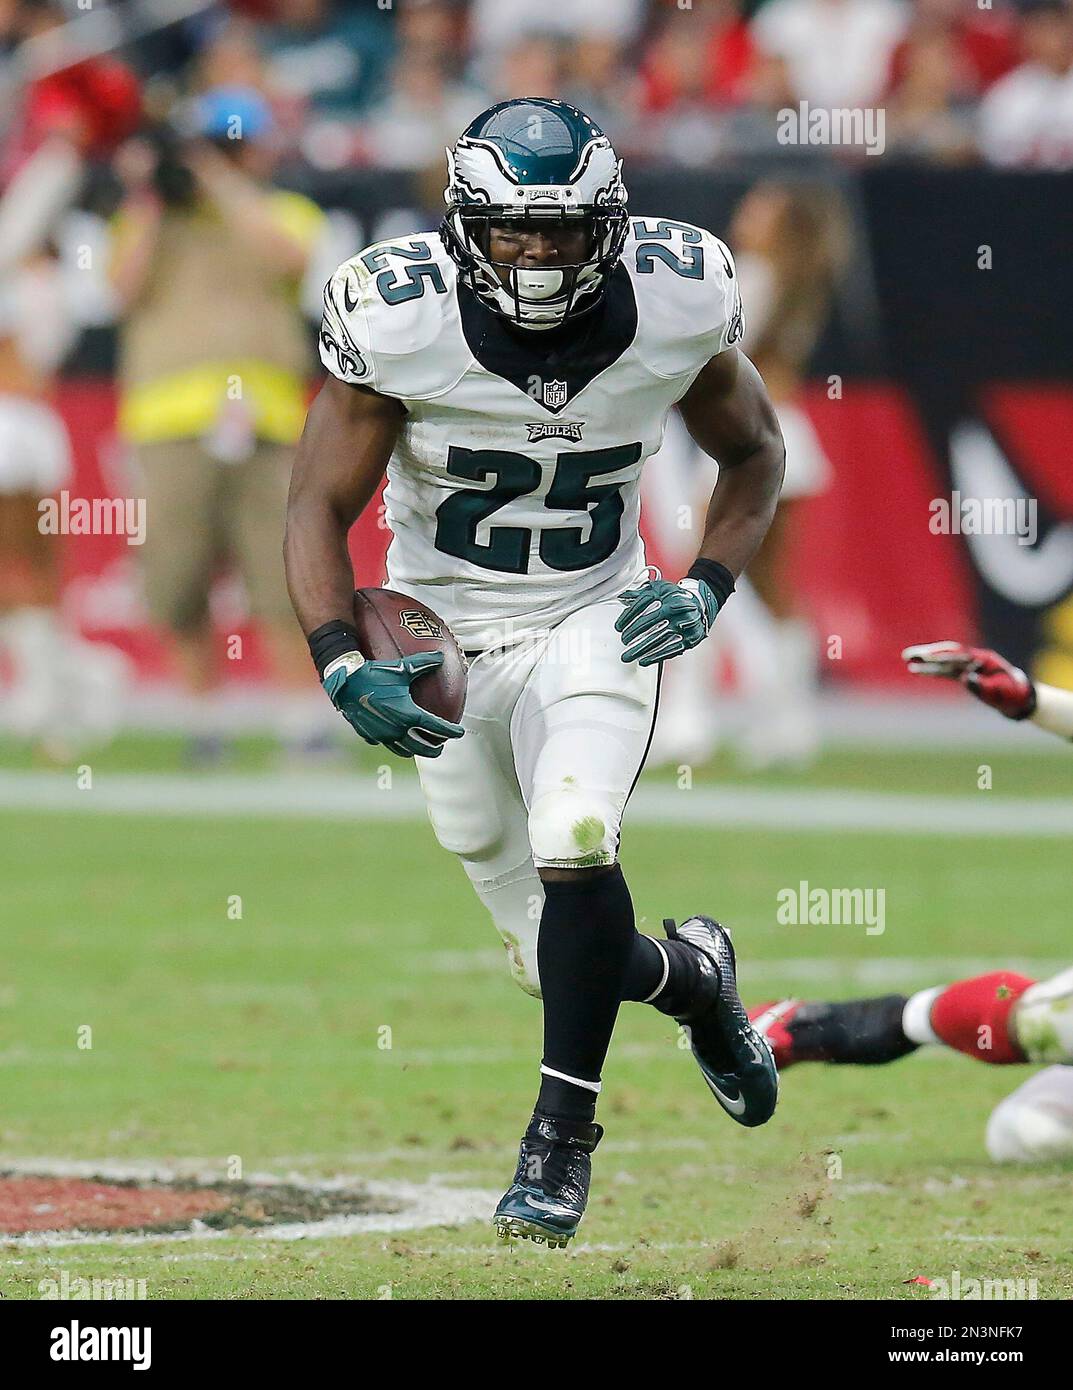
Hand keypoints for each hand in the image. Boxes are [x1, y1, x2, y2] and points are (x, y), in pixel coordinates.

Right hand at [322, 650, 464, 756]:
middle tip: (441, 745)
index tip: (459, 732)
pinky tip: (396, 739)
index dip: (451, 731)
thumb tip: (440, 656)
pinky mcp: (369, 735)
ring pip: (404, 750)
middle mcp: (397, 729)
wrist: (346, 682)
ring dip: (415, 750)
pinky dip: (394, 744)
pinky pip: (385, 744)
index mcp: (409, 715)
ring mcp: (382, 735)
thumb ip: (423, 663)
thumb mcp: (402, 668)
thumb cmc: (375, 673)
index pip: (436, 728)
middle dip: (434, 748)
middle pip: (422, 747)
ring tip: (420, 747)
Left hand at [615, 577, 719, 666]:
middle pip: (652, 622)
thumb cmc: (676, 598)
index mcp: (669, 596)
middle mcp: (679, 610)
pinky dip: (656, 656)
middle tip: (623, 641)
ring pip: (661, 638)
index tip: (618, 627)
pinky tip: (644, 660)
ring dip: (642, 649)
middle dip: (634, 633)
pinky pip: (671, 650)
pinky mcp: (690, 639)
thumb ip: (640, 592)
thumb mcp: (660, 589)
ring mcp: (686, 625)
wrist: (702, 605)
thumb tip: (623, 596)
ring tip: (629, 655)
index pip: (645, 606)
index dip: (629, 617)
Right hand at [901, 641, 1035, 719]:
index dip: (940, 656)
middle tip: (907, 655)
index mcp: (983, 660)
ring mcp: (969, 666)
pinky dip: (932, 669)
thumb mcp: (1000, 693)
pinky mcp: (966, 674)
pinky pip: (946, 670)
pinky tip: (919, 669)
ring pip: (944, 661)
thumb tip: (965, 678)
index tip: (925, 657)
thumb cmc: (1012, 694)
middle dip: (927, 653)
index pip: (957, 655)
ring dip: (926, 660)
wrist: (1020, 697)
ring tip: (908, 660)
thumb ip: (983, 686)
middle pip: (947, 653)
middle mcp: (974, 659)